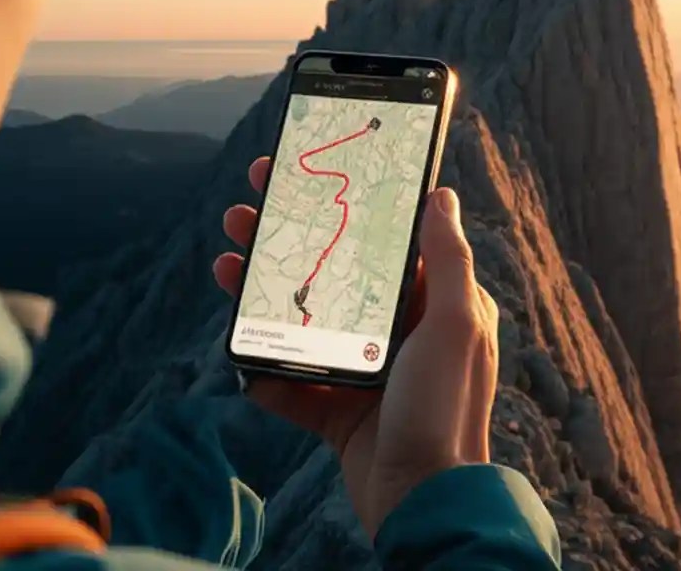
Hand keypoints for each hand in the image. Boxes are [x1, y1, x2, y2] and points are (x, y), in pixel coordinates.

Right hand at [214, 157, 499, 536]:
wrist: (423, 502)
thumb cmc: (446, 409)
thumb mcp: (456, 325)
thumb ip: (448, 260)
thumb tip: (440, 195)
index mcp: (429, 306)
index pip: (379, 241)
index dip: (339, 206)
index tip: (299, 177)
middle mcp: (396, 333)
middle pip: (330, 273)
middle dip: (284, 240)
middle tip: (244, 211)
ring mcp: (362, 372)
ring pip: (302, 320)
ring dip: (260, 290)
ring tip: (224, 263)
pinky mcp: (336, 411)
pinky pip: (289, 382)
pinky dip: (262, 369)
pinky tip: (235, 348)